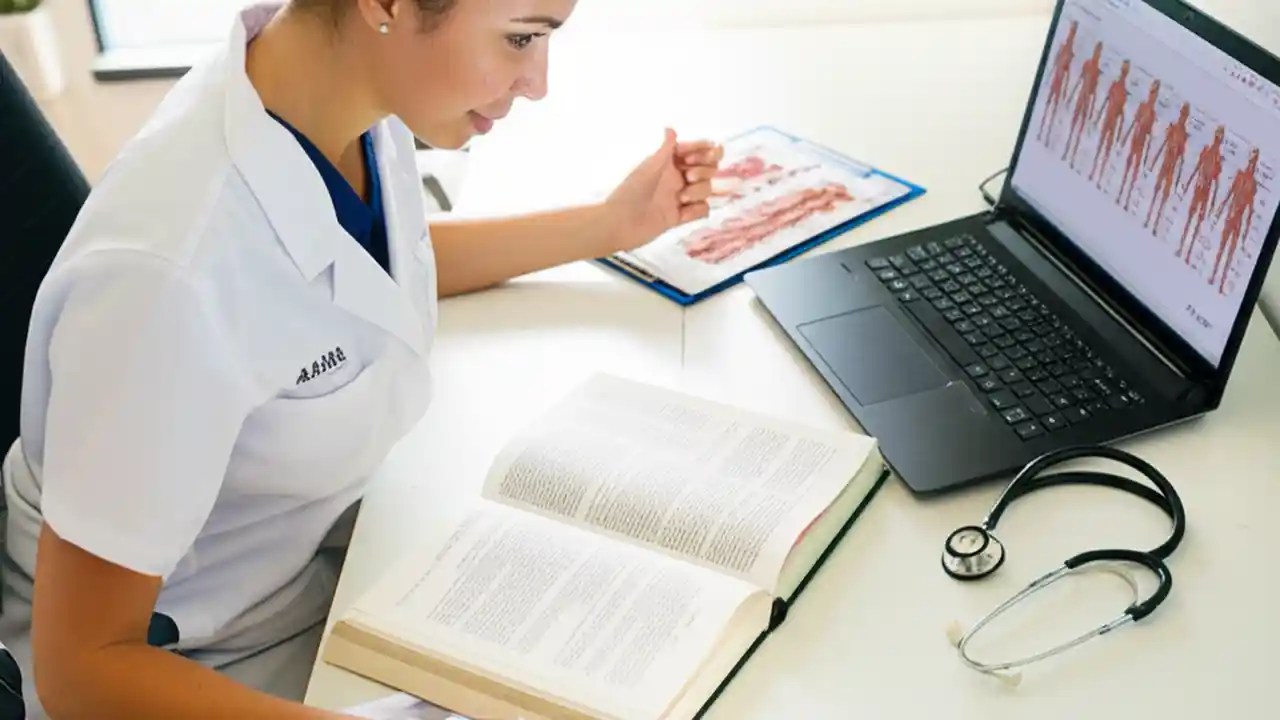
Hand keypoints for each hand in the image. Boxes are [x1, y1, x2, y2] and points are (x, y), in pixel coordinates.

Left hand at [602, 128, 723, 253]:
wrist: (623, 222)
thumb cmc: (633, 190)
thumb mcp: (651, 166)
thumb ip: (665, 149)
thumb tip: (670, 128)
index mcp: (671, 162)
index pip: (698, 151)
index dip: (702, 151)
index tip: (691, 158)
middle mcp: (679, 177)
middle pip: (708, 169)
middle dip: (703, 171)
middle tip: (688, 177)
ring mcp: (681, 197)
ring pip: (706, 188)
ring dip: (698, 191)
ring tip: (682, 198)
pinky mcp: (681, 216)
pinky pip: (702, 209)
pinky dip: (696, 210)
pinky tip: (683, 213)